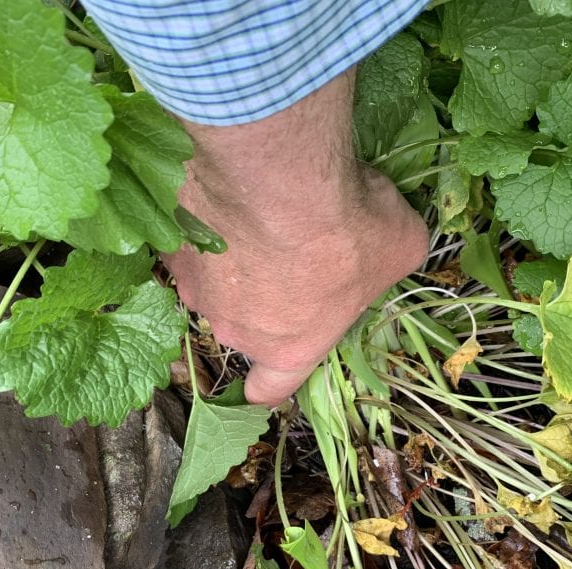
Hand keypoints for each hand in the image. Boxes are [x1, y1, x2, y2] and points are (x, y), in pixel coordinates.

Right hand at [162, 71, 427, 405]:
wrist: (277, 176)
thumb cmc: (346, 227)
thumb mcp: (400, 248)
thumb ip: (391, 263)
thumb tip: (397, 246)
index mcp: (290, 349)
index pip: (271, 388)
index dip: (269, 385)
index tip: (269, 373)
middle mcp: (236, 330)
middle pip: (247, 325)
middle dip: (263, 296)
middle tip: (288, 252)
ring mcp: (197, 289)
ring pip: (216, 282)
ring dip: (233, 260)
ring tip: (257, 217)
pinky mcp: (172, 246)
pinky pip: (192, 243)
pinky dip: (208, 227)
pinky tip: (229, 198)